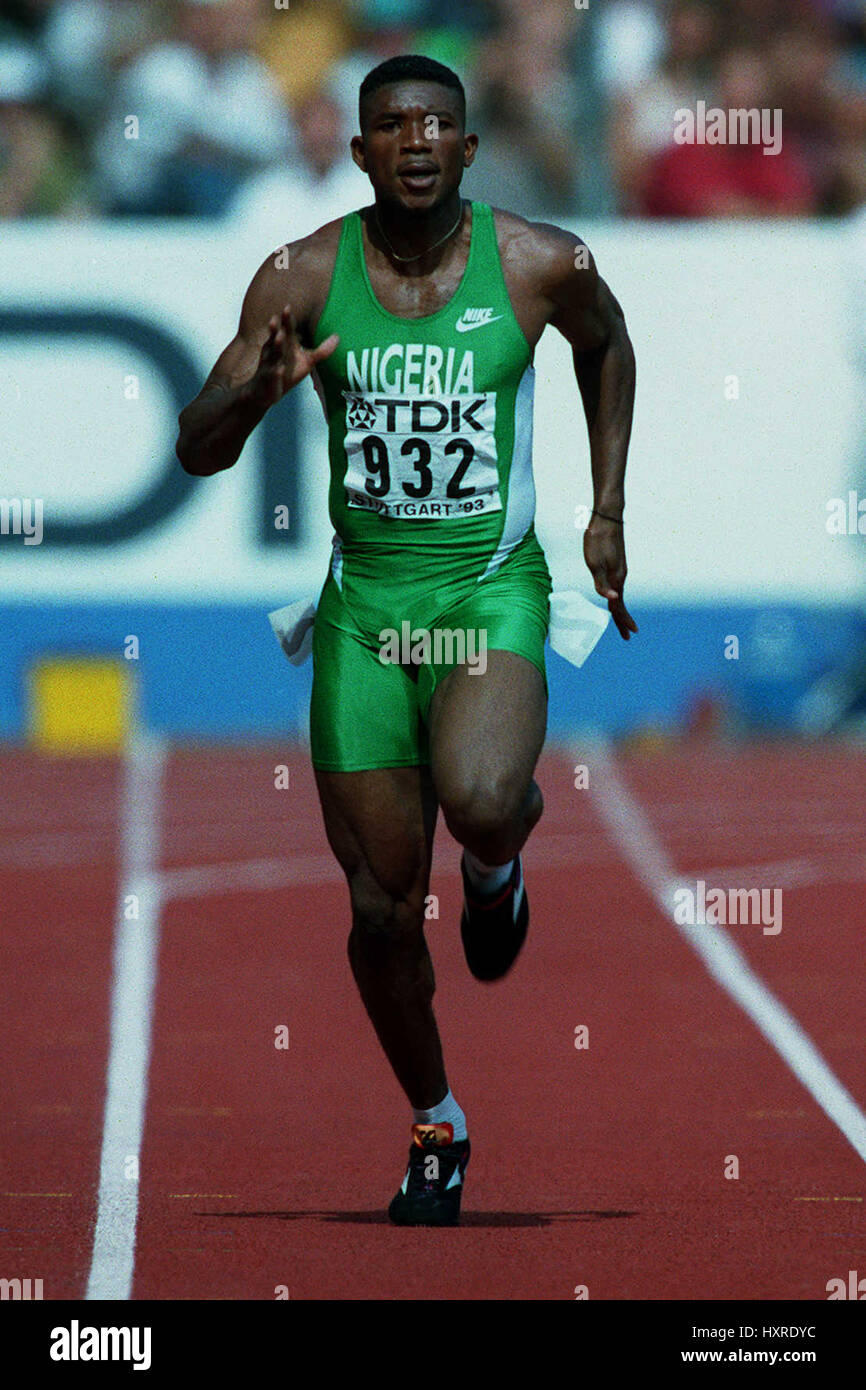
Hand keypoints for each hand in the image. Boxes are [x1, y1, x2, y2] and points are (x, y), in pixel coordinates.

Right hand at [245, 306, 338, 408]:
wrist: (264, 393)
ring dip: (275, 346)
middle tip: (276, 318)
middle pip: (275, 339)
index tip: (288, 307)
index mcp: (284, 346)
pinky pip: (272, 376)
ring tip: (279, 337)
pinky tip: (279, 370)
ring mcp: (270, 366)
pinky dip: (275, 373)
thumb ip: (321, 351)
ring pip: (272, 355)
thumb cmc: (287, 373)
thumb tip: (337, 337)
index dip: (286, 320)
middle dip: (276, 329)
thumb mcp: (306, 362)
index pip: (285, 330)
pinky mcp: (269, 381)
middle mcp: (274, 353)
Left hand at [583, 514, 637, 640]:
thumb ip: (601, 582)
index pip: (618, 605)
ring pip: (620, 594)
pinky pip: (617, 586)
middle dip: (623, 620)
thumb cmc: (597, 539)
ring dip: (620, 609)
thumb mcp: (594, 562)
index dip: (622, 620)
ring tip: (621, 620)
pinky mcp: (616, 564)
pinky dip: (617, 597)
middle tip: (628, 635)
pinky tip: (614, 597)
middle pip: (621, 602)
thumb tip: (612, 599)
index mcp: (616, 577)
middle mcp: (620, 576)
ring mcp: (619, 569)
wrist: (607, 518)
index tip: (629, 634)